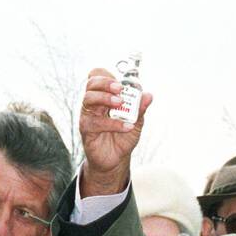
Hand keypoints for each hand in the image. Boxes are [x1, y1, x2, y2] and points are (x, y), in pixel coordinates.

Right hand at [78, 66, 152, 194]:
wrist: (115, 160)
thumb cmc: (122, 138)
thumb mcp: (135, 123)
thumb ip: (140, 109)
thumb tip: (148, 95)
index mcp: (104, 97)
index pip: (97, 77)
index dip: (106, 76)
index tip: (121, 83)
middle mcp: (94, 104)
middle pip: (91, 84)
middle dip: (105, 83)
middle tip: (120, 89)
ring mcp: (88, 115)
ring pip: (88, 99)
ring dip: (105, 98)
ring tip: (120, 103)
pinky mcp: (86, 130)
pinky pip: (95, 122)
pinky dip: (113, 123)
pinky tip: (127, 127)